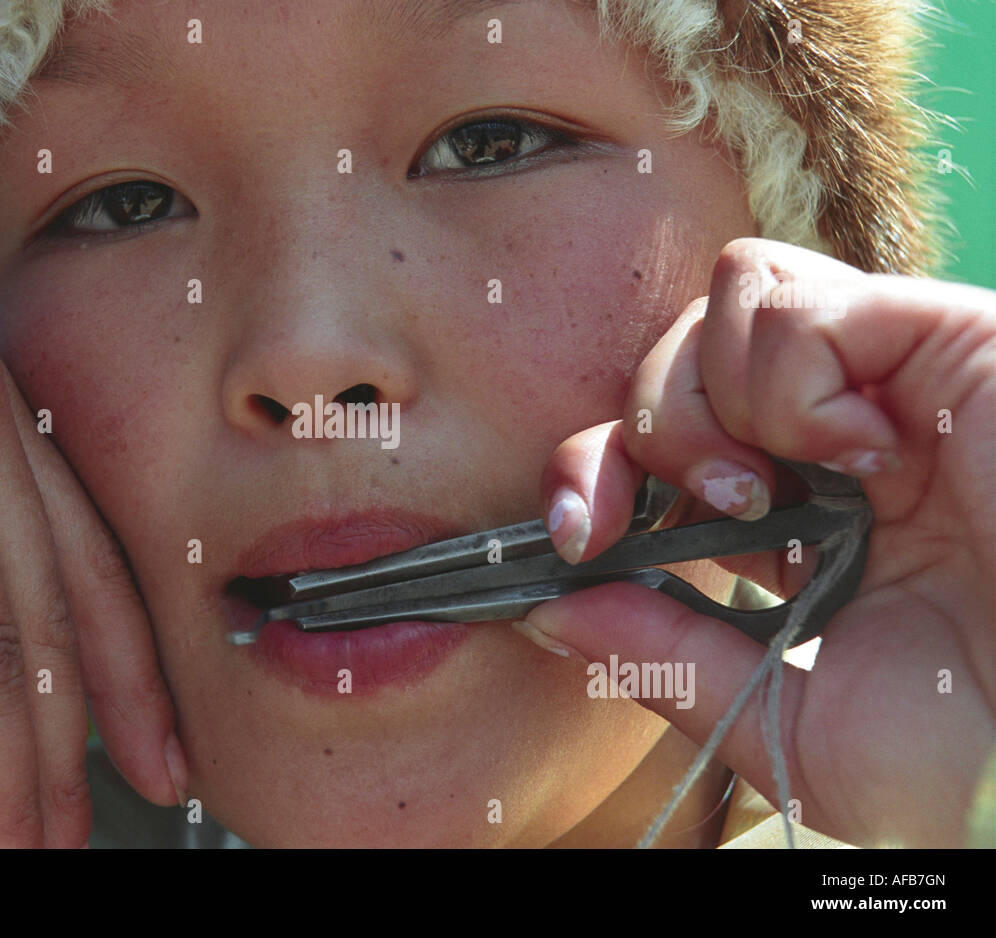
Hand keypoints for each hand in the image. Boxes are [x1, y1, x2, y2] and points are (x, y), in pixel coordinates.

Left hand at [517, 238, 994, 847]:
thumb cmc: (969, 732)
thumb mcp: (791, 723)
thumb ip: (669, 660)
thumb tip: (550, 613)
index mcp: (793, 511)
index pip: (650, 439)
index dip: (589, 471)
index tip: (575, 541)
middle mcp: (826, 434)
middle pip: (672, 357)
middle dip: (644, 436)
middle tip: (709, 516)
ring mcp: (878, 379)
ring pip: (724, 302)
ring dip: (714, 408)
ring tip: (784, 493)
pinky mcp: (930, 336)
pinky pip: (791, 305)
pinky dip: (793, 385)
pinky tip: (864, 456)